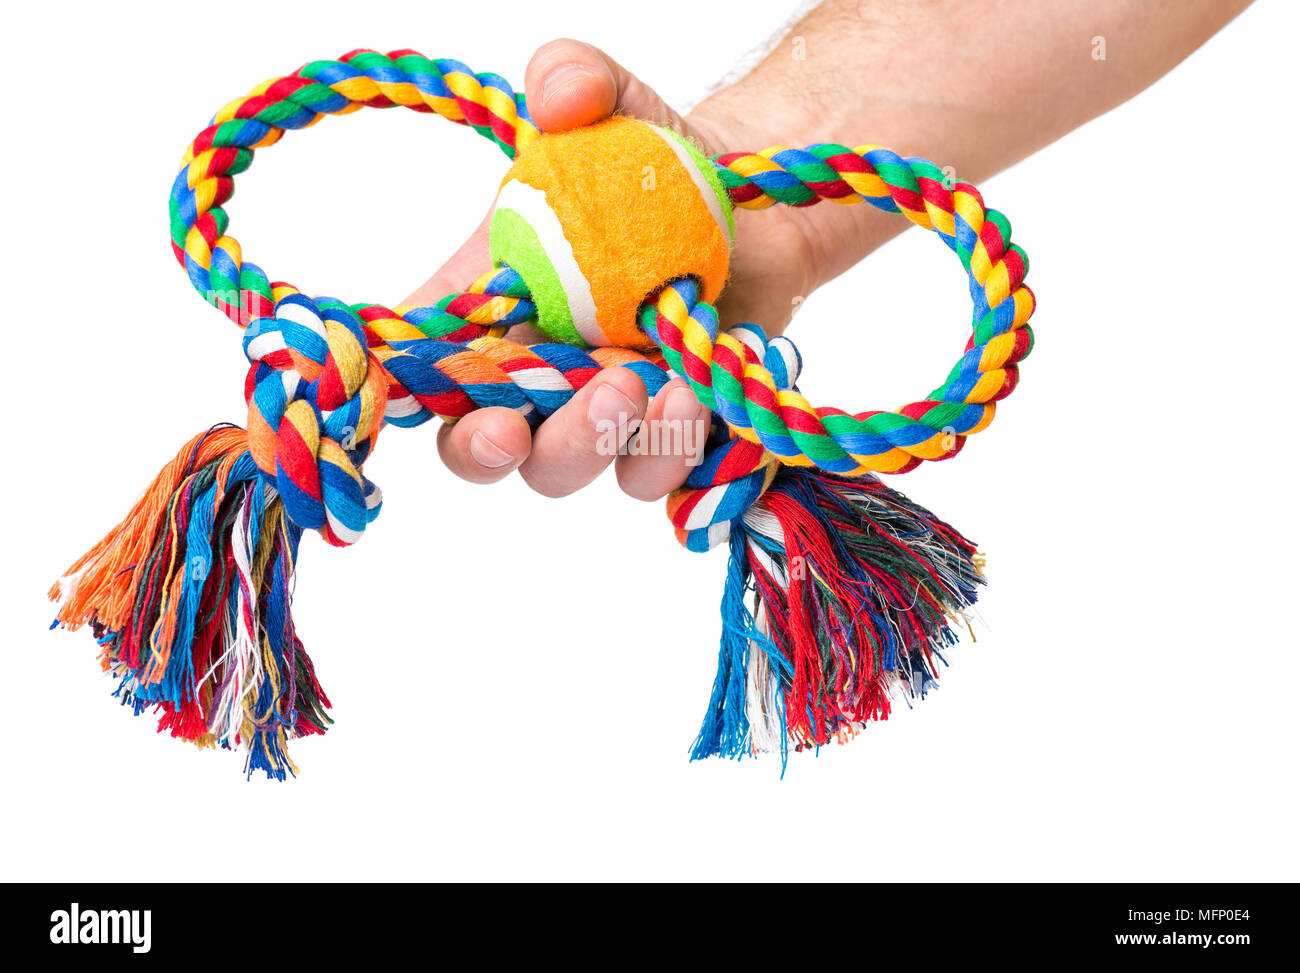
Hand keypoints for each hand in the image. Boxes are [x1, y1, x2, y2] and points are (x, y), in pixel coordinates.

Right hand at [403, 39, 824, 499]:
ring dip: (595, 443)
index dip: (394, 397)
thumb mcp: (614, 101)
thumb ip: (575, 76)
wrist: (751, 205)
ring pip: (562, 470)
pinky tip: (696, 393)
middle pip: (477, 448)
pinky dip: (669, 449)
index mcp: (482, 307)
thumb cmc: (656, 160)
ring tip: (651, 381)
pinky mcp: (661, 434)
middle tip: (531, 412)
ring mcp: (593, 412)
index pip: (412, 369)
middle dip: (492, 446)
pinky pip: (652, 475)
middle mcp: (528, 374)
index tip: (411, 394)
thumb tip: (561, 95)